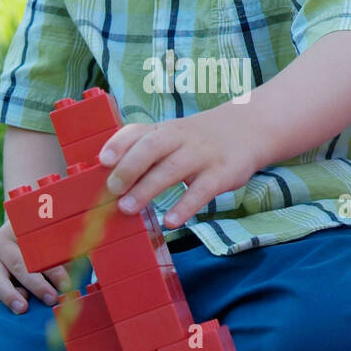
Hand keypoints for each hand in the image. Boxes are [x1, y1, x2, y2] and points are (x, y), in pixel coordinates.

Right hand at [0, 219, 72, 314]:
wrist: (21, 240)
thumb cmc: (45, 241)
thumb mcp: (55, 242)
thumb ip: (62, 255)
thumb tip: (72, 277)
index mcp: (19, 229)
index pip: (37, 248)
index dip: (52, 268)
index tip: (66, 284)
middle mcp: (1, 244)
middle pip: (17, 263)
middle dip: (36, 284)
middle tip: (51, 298)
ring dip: (10, 295)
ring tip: (23, 308)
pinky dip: (6, 299)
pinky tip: (20, 306)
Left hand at [97, 104, 259, 228]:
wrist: (248, 129)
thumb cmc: (197, 141)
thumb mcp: (172, 137)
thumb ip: (146, 155)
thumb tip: (111, 183)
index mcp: (164, 131)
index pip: (137, 132)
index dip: (118, 145)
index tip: (102, 161)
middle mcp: (180, 139)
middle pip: (151, 147)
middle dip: (128, 168)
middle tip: (111, 190)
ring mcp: (201, 155)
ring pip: (171, 169)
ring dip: (147, 189)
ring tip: (128, 208)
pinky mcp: (221, 174)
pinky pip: (201, 191)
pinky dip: (185, 206)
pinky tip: (171, 221)